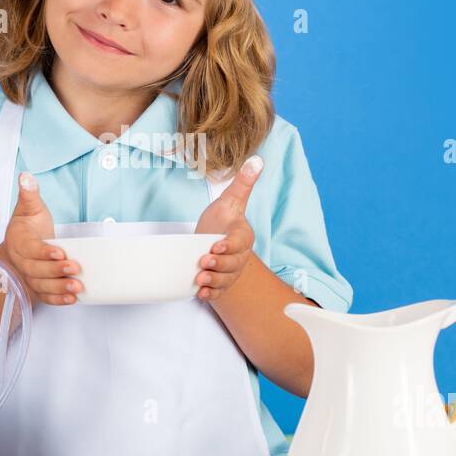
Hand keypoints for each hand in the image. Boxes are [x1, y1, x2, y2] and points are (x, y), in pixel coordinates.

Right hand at [0, 171, 83, 306]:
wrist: (23, 243)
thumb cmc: (28, 225)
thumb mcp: (30, 206)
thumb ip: (29, 193)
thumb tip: (25, 176)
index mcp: (18, 242)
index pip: (30, 249)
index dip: (44, 252)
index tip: (60, 252)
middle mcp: (22, 262)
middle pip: (36, 271)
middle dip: (55, 272)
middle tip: (75, 269)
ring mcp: (30, 276)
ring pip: (41, 286)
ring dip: (59, 289)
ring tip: (77, 287)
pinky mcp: (39, 286)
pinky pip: (46, 297)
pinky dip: (58, 300)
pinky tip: (73, 299)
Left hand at [193, 155, 262, 301]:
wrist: (212, 241)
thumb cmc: (221, 220)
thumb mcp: (229, 200)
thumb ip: (243, 183)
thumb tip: (256, 160)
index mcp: (243, 235)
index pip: (240, 242)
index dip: (229, 245)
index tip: (217, 245)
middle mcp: (239, 255)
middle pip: (233, 264)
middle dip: (218, 265)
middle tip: (203, 262)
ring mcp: (231, 271)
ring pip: (226, 280)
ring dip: (213, 281)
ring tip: (199, 278)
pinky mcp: (221, 284)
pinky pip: (219, 293)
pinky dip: (210, 295)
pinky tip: (199, 293)